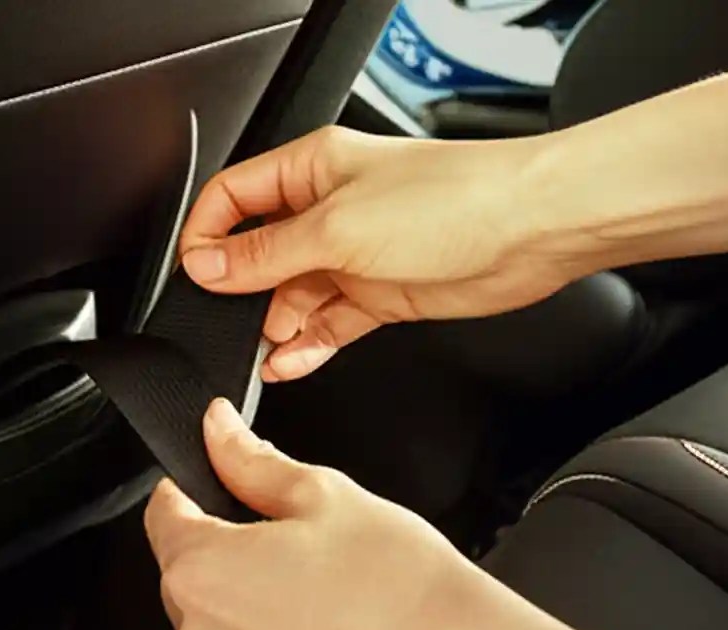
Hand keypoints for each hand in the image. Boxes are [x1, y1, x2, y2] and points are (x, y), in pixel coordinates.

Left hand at [144, 398, 485, 629]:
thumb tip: (217, 428)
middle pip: (185, 565)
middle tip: (287, 526)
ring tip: (316, 575)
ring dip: (247, 587)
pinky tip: (323, 616)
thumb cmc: (394, 583)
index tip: (220, 475)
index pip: (161, 511)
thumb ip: (249, 459)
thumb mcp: (318, 493)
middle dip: (222, 538)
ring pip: (218, 611)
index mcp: (200, 569)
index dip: (190, 483)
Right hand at [179, 127, 573, 380]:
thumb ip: (265, 254)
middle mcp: (329, 209)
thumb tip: (207, 266)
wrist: (533, 229)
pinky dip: (307, 345)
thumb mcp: (337, 228)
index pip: (233, 199)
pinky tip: (290, 361)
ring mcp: (355, 253)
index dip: (207, 237)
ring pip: (292, 295)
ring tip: (264, 352)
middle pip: (259, 253)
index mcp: (311, 170)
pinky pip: (327, 323)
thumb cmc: (453, 201)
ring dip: (275, 326)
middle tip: (228, 322)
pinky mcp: (380, 293)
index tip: (194, 277)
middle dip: (241, 292)